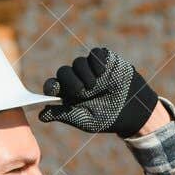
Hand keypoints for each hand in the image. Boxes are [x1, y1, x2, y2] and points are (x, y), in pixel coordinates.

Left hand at [39, 46, 159, 136]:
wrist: (133, 110)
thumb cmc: (107, 118)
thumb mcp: (85, 120)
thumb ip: (64, 115)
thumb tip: (40, 116)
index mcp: (68, 95)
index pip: (53, 86)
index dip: (52, 86)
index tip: (55, 90)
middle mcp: (76, 80)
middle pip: (63, 72)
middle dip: (71, 81)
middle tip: (83, 91)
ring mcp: (90, 69)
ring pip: (78, 63)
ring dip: (85, 74)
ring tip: (96, 86)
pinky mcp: (104, 60)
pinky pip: (95, 54)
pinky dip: (97, 63)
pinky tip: (104, 73)